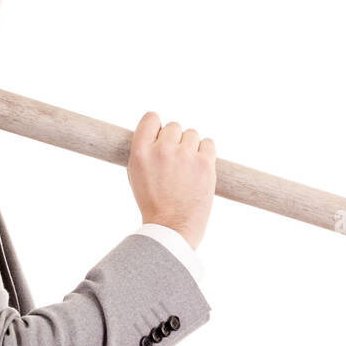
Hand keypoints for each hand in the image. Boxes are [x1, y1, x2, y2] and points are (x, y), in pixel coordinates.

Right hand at [126, 111, 216, 250]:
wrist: (172, 227)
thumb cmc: (153, 203)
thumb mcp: (136, 174)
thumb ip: (145, 150)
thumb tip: (159, 131)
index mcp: (141, 152)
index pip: (151, 118)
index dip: (157, 127)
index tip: (161, 138)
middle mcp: (162, 150)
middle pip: (174, 126)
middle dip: (175, 141)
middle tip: (175, 163)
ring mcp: (185, 156)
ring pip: (192, 134)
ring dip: (191, 147)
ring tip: (187, 169)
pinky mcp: (204, 163)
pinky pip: (209, 143)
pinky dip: (206, 153)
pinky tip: (199, 168)